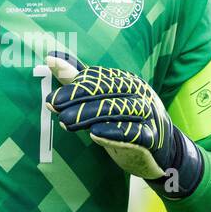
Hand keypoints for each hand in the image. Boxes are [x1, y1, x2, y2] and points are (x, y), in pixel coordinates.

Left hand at [44, 51, 202, 197]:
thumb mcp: (103, 101)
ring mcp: (148, 115)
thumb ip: (79, 81)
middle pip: (108, 90)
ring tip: (66, 122)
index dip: (74, 87)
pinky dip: (114, 132)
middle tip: (55, 109)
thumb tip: (51, 58)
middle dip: (79, 98)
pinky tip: (94, 134)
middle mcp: (140, 94)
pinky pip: (134, 133)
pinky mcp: (152, 139)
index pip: (99, 79)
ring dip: (90, 115)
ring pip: (119, 110)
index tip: (52, 100)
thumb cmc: (126, 122)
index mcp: (128, 82)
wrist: (160, 153)